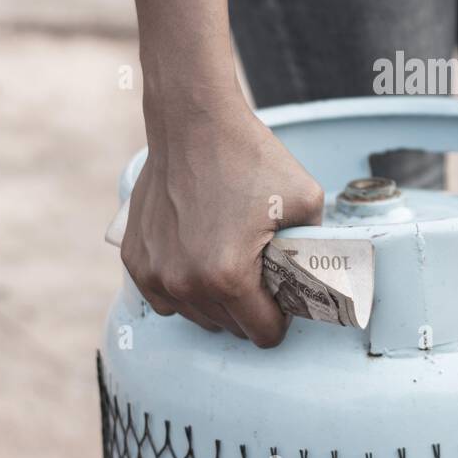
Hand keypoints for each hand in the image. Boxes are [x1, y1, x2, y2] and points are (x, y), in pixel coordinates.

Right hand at [120, 101, 324, 346]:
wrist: (193, 123)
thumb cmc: (248, 157)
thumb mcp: (308, 200)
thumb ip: (316, 247)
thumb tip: (321, 275)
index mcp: (228, 278)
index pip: (263, 335)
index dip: (281, 318)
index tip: (284, 296)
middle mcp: (185, 284)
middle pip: (230, 327)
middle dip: (250, 306)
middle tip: (260, 269)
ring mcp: (155, 274)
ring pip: (197, 316)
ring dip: (217, 300)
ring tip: (230, 258)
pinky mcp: (136, 260)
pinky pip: (166, 297)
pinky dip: (184, 286)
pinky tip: (199, 257)